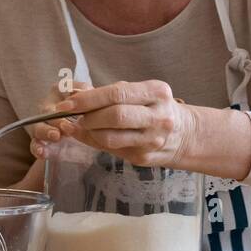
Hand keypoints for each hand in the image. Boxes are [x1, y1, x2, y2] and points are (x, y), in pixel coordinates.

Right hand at [29, 78, 92, 159]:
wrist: (87, 128)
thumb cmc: (89, 108)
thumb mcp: (90, 96)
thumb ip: (86, 91)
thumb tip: (86, 91)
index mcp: (59, 92)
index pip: (60, 90)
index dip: (65, 101)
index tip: (69, 108)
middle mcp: (47, 107)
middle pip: (46, 112)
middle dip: (56, 119)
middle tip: (66, 126)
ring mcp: (43, 124)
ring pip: (38, 127)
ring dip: (45, 132)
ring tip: (55, 136)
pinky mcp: (42, 141)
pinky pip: (35, 144)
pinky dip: (37, 148)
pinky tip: (42, 153)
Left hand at [48, 79, 194, 166]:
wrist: (183, 135)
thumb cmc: (151, 108)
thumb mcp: (139, 93)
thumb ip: (109, 94)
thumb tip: (72, 95)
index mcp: (157, 92)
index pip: (117, 94)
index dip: (88, 99)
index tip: (67, 103)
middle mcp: (159, 116)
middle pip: (115, 116)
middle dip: (87, 116)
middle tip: (71, 116)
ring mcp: (153, 140)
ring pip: (110, 137)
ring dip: (88, 132)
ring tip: (81, 125)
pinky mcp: (144, 157)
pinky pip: (111, 149)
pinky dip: (94, 142)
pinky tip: (90, 135)